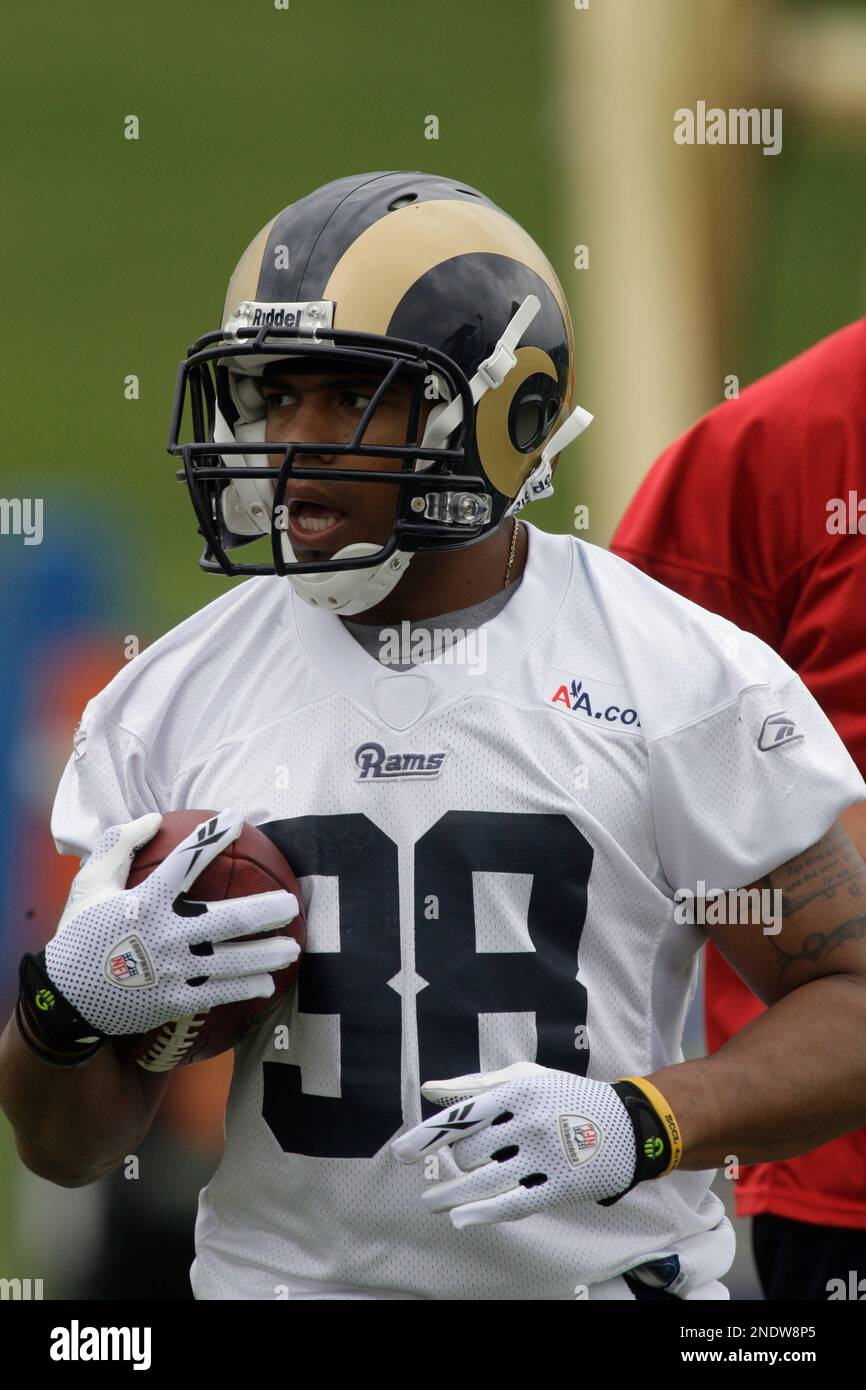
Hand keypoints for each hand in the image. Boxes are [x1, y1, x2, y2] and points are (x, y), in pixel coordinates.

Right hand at [42, 810, 299, 1036]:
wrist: (62, 999)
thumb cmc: (80, 933)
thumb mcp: (89, 883)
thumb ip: (118, 845)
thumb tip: (154, 818)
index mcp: (144, 901)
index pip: (185, 862)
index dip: (212, 838)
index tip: (238, 819)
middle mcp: (164, 935)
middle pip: (228, 919)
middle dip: (266, 912)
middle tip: (291, 905)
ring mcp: (171, 971)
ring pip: (232, 961)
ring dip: (267, 955)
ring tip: (292, 949)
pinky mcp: (173, 1001)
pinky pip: (218, 993)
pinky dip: (246, 988)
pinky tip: (267, 984)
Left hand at [391, 1062, 638, 1227]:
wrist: (627, 1125)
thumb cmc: (565, 1096)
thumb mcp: (524, 1078)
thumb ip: (474, 1084)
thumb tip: (430, 1089)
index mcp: (517, 1091)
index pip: (462, 1115)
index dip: (427, 1136)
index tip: (401, 1153)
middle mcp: (528, 1122)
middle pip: (469, 1152)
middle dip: (454, 1162)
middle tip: (451, 1167)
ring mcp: (545, 1156)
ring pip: (484, 1181)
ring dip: (451, 1195)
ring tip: (433, 1201)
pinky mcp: (560, 1186)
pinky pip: (513, 1204)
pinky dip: (483, 1213)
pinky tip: (460, 1218)